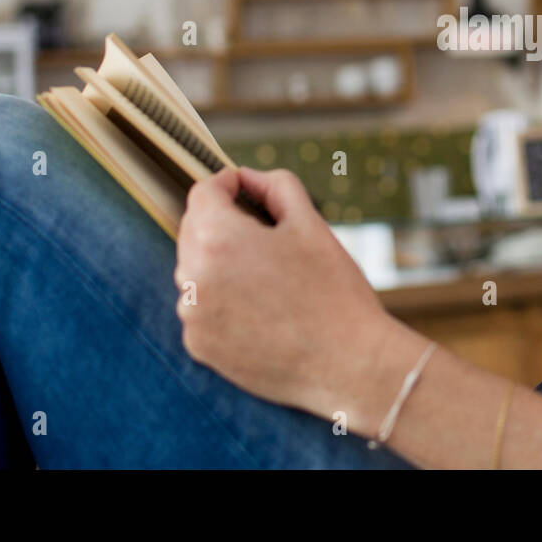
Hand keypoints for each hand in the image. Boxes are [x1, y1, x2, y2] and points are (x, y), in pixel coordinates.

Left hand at [174, 166, 395, 423]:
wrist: (349, 363)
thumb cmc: (334, 290)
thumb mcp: (310, 223)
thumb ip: (275, 185)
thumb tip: (247, 178)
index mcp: (218, 238)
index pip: (203, 193)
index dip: (226, 183)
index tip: (245, 188)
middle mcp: (193, 276)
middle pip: (194, 230)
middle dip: (222, 222)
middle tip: (266, 234)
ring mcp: (192, 316)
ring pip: (195, 270)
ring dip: (219, 263)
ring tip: (267, 277)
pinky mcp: (199, 346)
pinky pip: (200, 308)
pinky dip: (221, 301)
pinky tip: (261, 310)